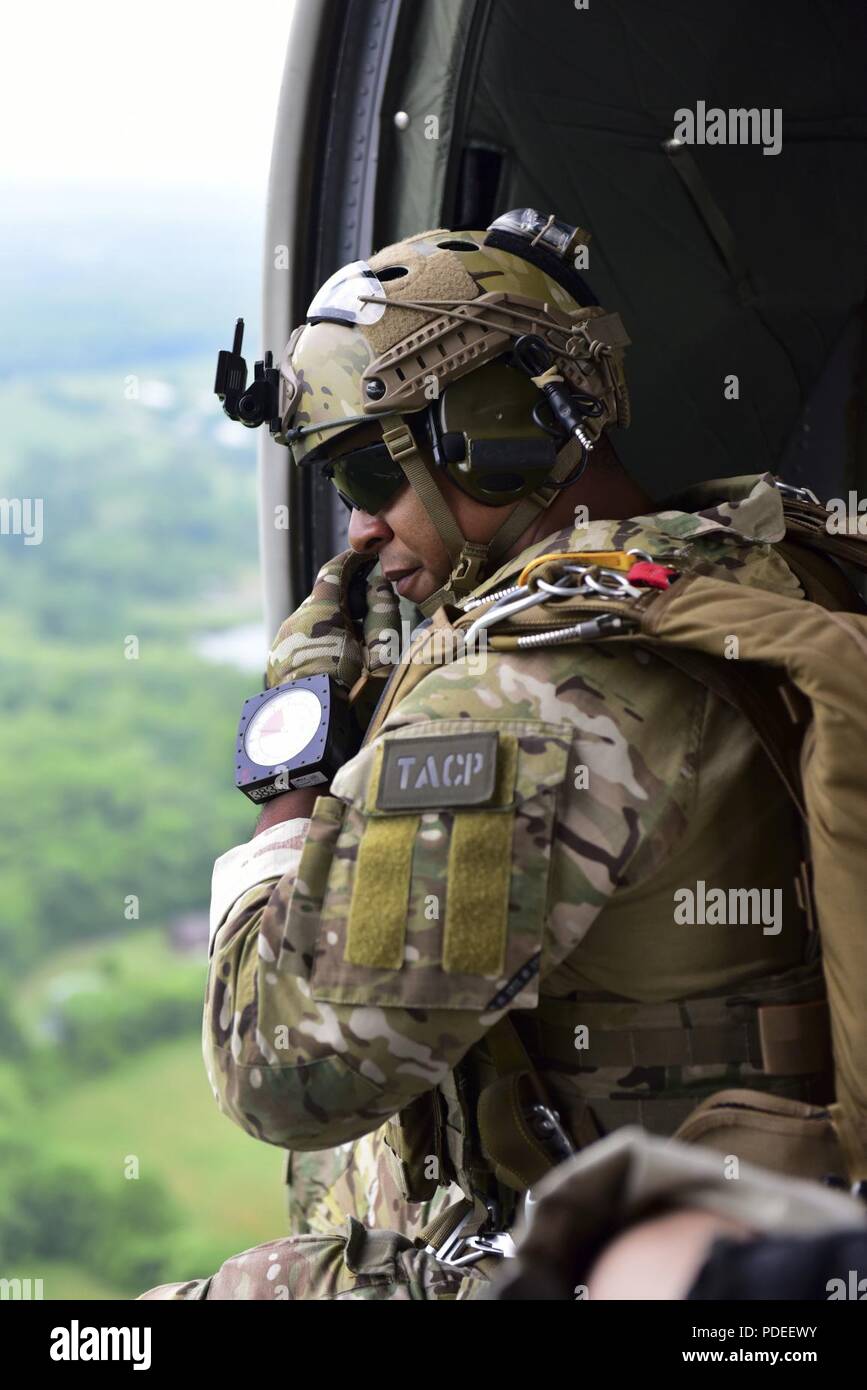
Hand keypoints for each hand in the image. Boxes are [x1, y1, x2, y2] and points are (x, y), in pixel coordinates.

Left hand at [265, 549, 400, 692]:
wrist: (312, 736)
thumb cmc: (352, 696)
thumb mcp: (380, 654)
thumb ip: (382, 612)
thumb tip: (380, 585)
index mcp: (321, 614)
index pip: (334, 573)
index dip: (352, 562)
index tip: (366, 557)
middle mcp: (295, 621)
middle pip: (323, 599)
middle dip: (347, 598)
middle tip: (372, 608)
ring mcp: (281, 643)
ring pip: (311, 622)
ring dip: (333, 624)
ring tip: (357, 645)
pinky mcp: (275, 663)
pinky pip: (300, 642)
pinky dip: (319, 642)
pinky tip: (335, 663)